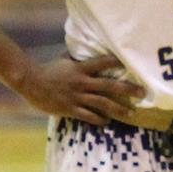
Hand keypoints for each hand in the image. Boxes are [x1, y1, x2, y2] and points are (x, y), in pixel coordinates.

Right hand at [17, 53, 143, 123]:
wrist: (30, 82)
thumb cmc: (48, 71)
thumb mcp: (64, 61)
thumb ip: (78, 59)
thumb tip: (87, 49)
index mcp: (80, 68)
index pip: (103, 63)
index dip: (117, 63)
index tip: (132, 65)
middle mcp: (81, 82)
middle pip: (109, 86)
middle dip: (127, 90)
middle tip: (141, 93)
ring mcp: (76, 96)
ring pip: (102, 104)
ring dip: (118, 109)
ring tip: (131, 113)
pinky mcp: (70, 109)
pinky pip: (88, 116)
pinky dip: (99, 119)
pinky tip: (107, 122)